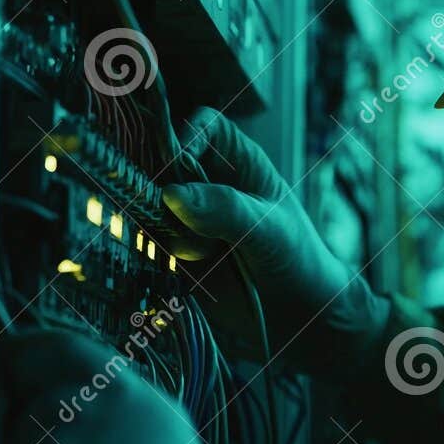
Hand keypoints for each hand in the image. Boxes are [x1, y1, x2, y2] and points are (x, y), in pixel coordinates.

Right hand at [161, 107, 389, 378]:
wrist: (298, 317)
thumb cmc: (299, 261)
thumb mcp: (269, 230)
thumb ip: (226, 209)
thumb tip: (173, 194)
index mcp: (239, 161)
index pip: (201, 126)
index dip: (183, 137)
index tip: (174, 167)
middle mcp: (207, 184)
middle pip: (162, 161)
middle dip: (158, 185)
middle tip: (172, 215)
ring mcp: (186, 218)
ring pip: (147, 203)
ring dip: (159, 225)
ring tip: (198, 252)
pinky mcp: (172, 252)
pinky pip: (144, 241)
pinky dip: (152, 252)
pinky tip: (181, 267)